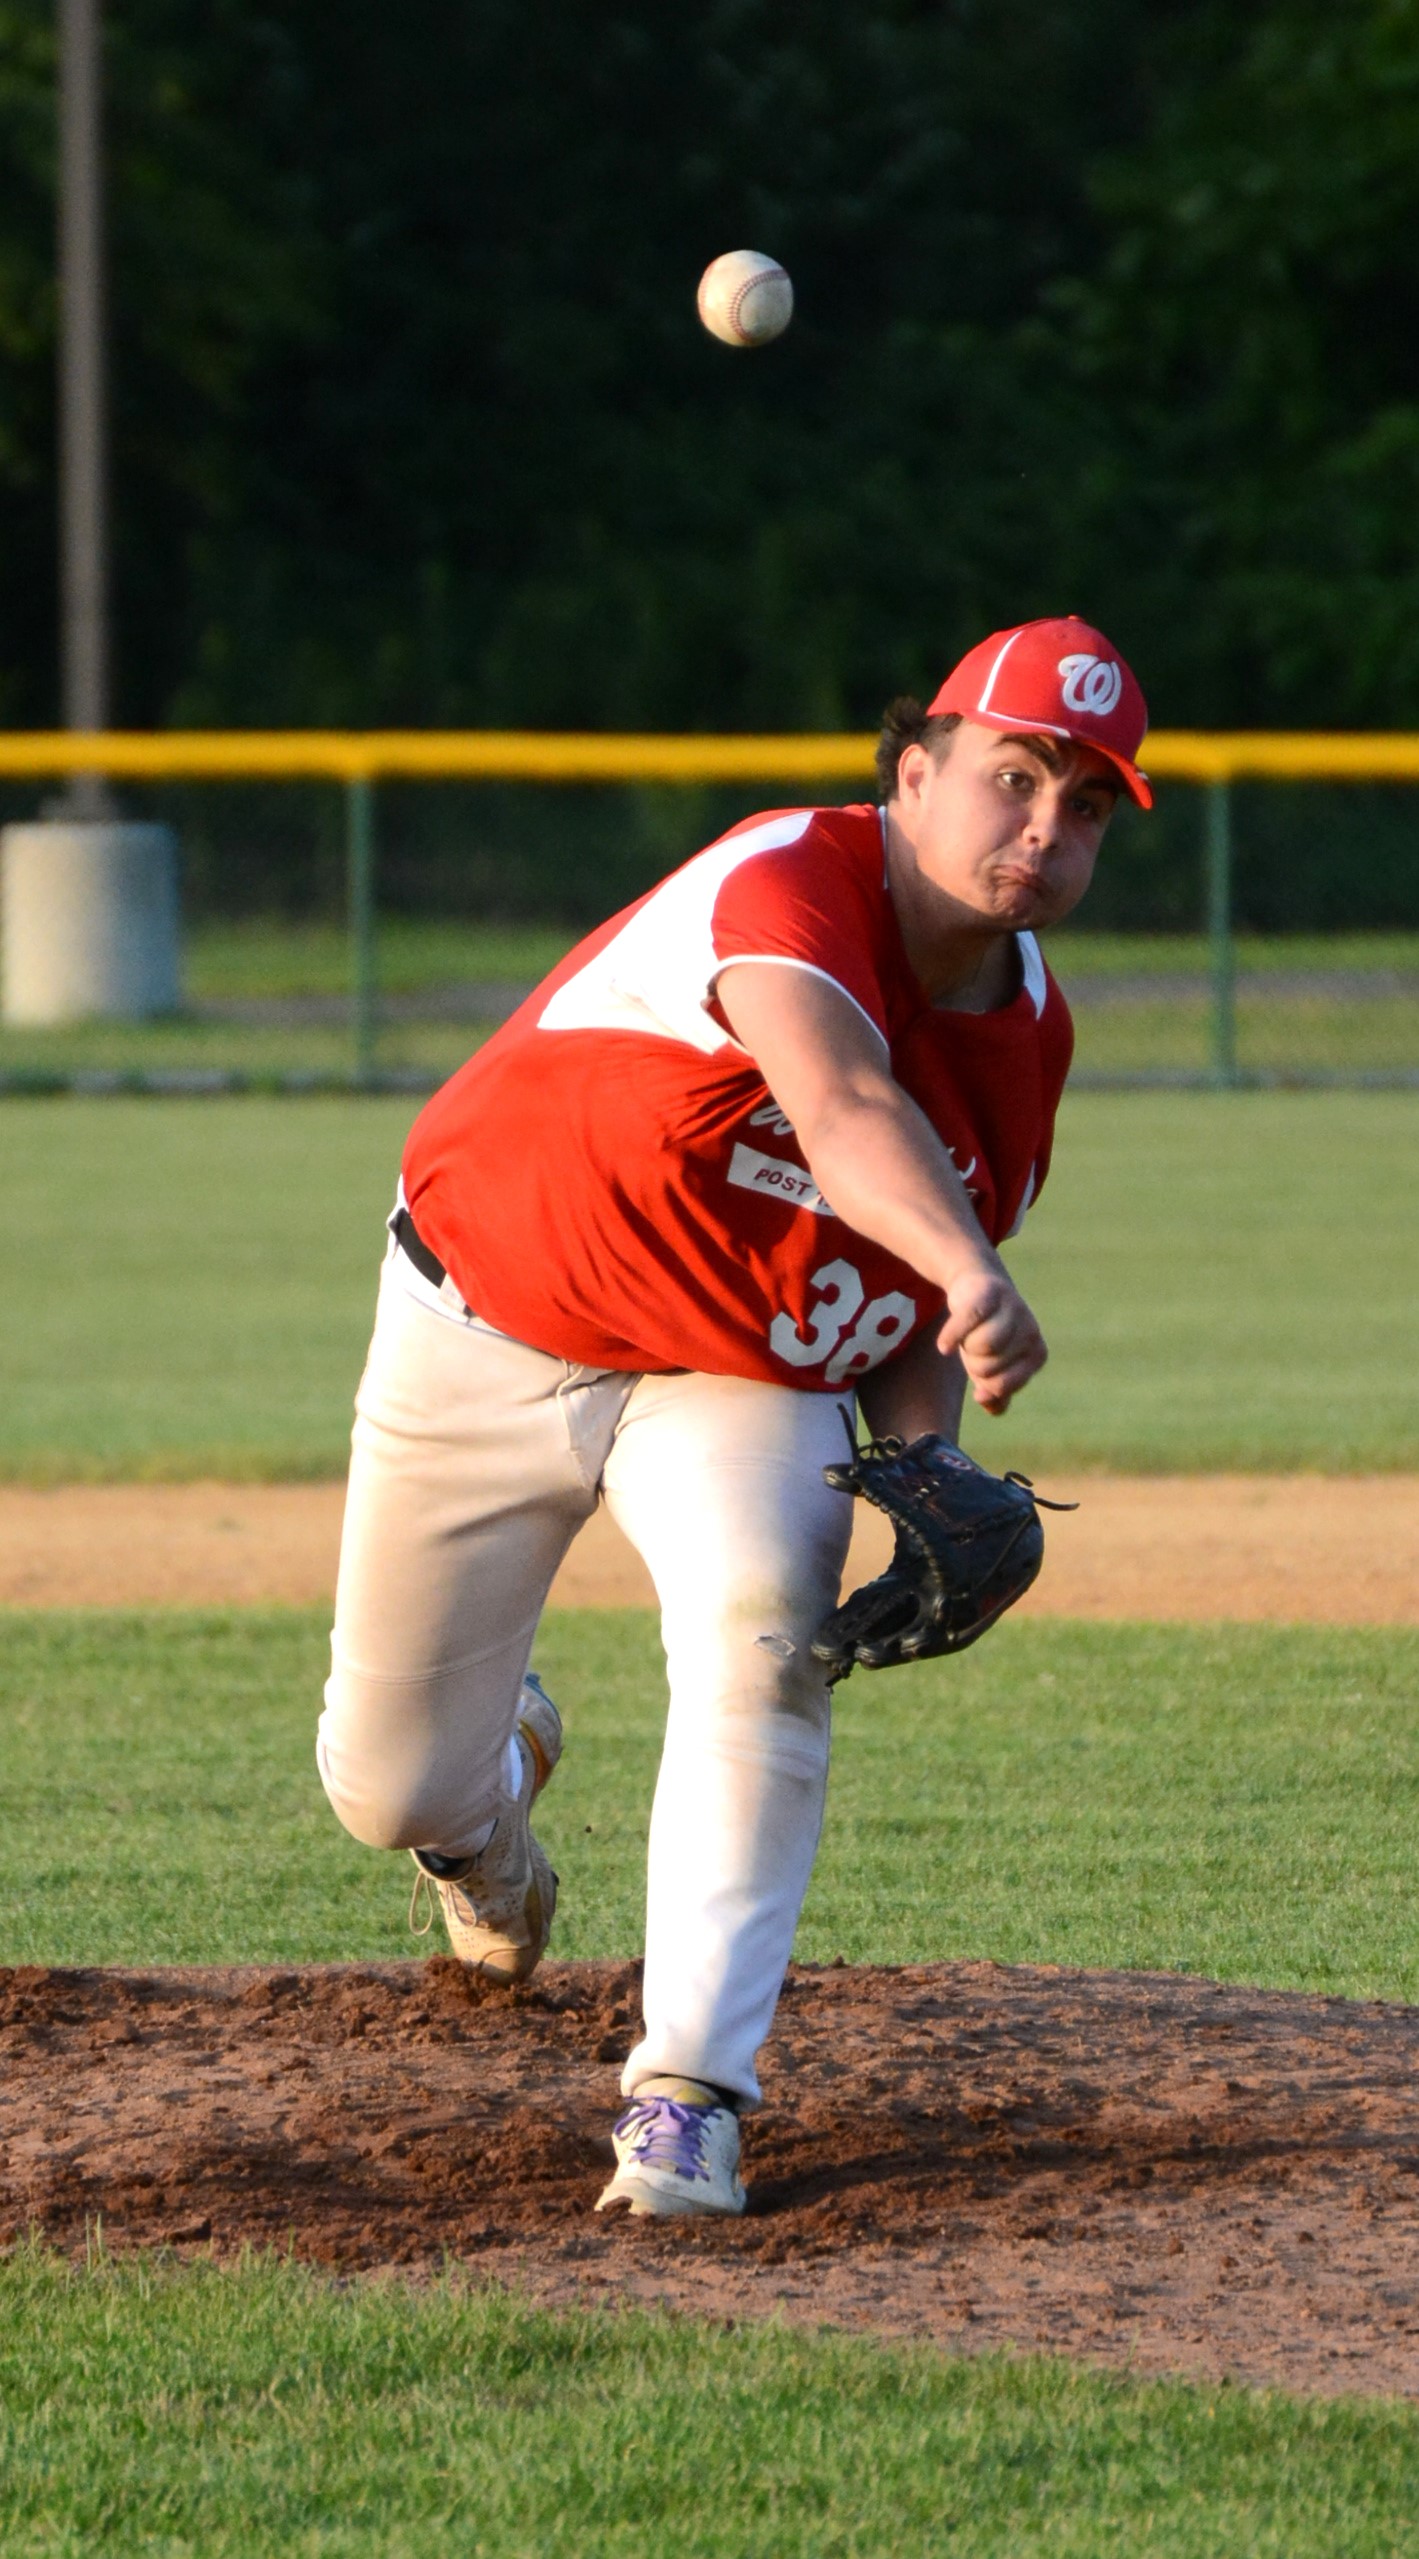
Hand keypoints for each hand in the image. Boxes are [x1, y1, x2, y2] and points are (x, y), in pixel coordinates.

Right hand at [936, 1264, 1045, 1414]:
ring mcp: (1013, 1311)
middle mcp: (1031, 1332)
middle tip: (974, 1343)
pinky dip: (950, 1336)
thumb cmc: (987, 1331)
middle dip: (972, 1360)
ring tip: (969, 1333)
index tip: (984, 1362)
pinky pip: (966, 1322)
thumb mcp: (991, 1366)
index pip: (1001, 1387)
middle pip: (987, 1368)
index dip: (982, 1380)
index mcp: (1036, 1356)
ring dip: (964, 1344)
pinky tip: (944, 1345)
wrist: (977, 1286)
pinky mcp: (989, 1293)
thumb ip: (994, 1393)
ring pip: (980, 1346)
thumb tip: (985, 1400)